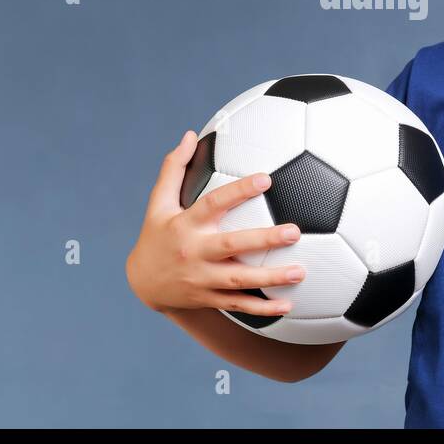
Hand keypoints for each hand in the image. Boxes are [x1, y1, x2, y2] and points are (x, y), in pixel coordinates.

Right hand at [126, 131, 305, 316]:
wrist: (143, 283)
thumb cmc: (157, 234)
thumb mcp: (158, 203)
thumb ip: (173, 168)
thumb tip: (190, 135)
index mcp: (185, 224)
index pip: (213, 204)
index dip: (239, 191)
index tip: (266, 178)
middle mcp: (194, 252)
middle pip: (231, 246)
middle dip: (263, 240)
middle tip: (294, 232)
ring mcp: (201, 279)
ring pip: (239, 281)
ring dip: (271, 278)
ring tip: (301, 272)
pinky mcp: (208, 299)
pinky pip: (238, 305)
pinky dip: (263, 309)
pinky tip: (288, 305)